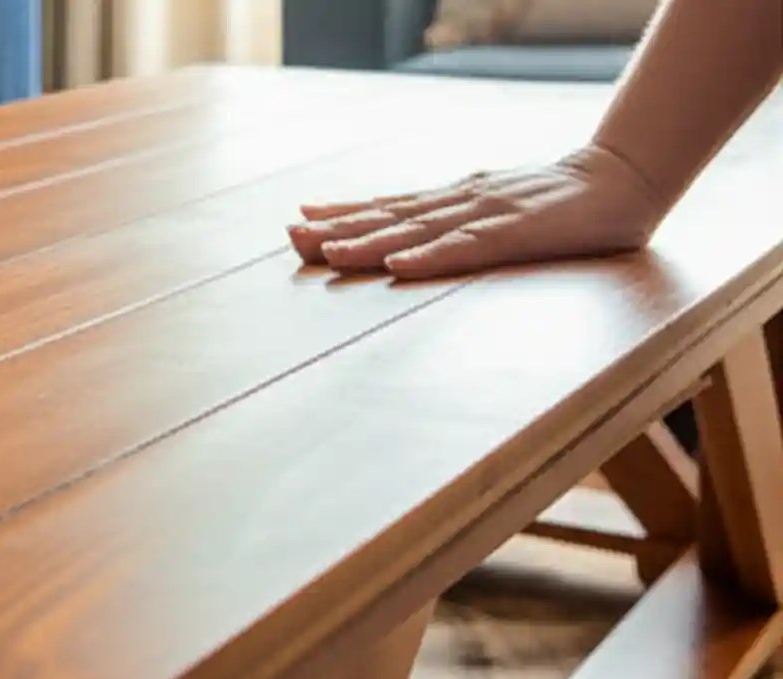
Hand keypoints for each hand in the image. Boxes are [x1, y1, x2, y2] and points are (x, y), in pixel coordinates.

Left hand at [287, 145, 667, 279]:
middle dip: (338, 230)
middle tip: (291, 237)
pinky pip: (467, 247)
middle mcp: (459, 203)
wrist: (621, 179)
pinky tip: (399, 265)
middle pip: (389, 218)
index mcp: (453, 202)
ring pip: (417, 232)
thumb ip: (458, 224)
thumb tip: (413, 241)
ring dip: (370, 243)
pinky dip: (431, 256)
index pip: (388, 208)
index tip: (299, 221)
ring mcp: (485, 214)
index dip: (344, 215)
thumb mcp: (496, 210)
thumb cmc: (555, 203)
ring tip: (327, 251)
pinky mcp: (515, 232)